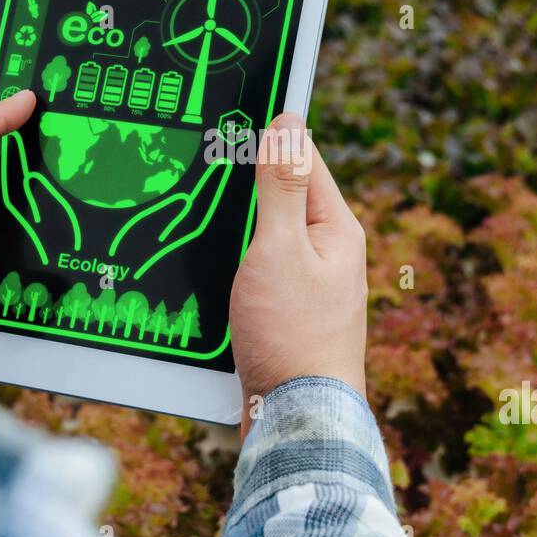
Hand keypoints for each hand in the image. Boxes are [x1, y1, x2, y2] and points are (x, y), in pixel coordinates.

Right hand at [229, 112, 367, 436]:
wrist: (296, 420)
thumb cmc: (291, 335)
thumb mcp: (280, 248)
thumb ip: (282, 186)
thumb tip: (289, 121)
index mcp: (337, 228)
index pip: (303, 159)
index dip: (268, 135)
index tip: (231, 116)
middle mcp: (332, 254)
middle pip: (284, 197)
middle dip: (247, 183)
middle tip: (203, 161)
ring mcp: (313, 287)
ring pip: (269, 237)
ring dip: (238, 227)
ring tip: (198, 209)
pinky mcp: (290, 316)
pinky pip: (262, 272)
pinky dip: (238, 262)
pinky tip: (211, 266)